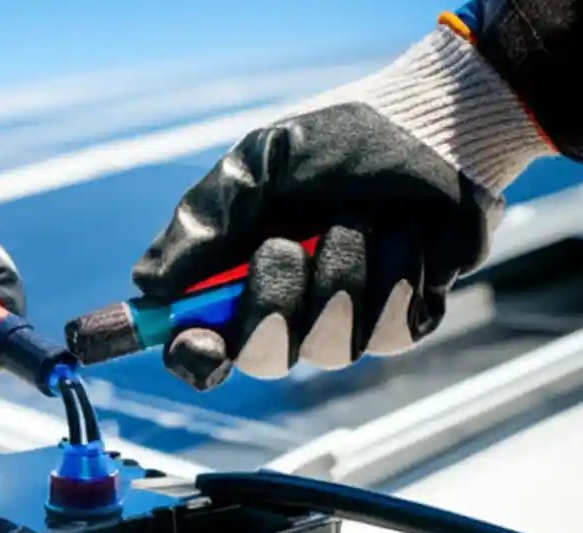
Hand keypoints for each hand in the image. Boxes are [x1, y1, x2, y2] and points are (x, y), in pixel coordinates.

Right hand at [133, 26, 551, 389]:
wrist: (433, 124)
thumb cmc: (341, 139)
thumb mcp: (257, 165)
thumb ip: (202, 224)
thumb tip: (149, 285)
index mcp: (240, 275)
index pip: (203, 345)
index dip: (195, 356)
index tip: (199, 340)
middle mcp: (289, 307)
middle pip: (262, 358)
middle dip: (272, 304)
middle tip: (281, 248)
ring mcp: (347, 320)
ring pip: (329, 346)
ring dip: (341, 271)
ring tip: (359, 218)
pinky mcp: (403, 321)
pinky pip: (388, 333)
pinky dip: (393, 275)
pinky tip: (404, 235)